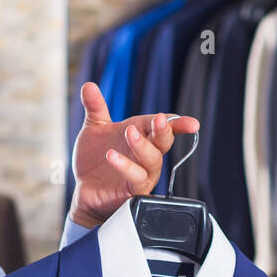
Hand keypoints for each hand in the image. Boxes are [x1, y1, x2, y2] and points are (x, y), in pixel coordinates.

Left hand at [69, 81, 199, 228]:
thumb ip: (96, 108)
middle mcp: (146, 154)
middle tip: (158, 120)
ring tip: (129, 133)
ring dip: (143, 145)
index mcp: (142, 135)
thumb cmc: (95, 160)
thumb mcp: (94, 129)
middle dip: (163, 131)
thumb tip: (89, 86)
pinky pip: (135, 177)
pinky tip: (111, 156)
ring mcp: (142, 173)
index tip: (192, 123)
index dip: (179, 124)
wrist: (84, 188)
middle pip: (163, 142)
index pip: (165, 127)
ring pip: (152, 160)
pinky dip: (125, 166)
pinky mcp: (132, 190)